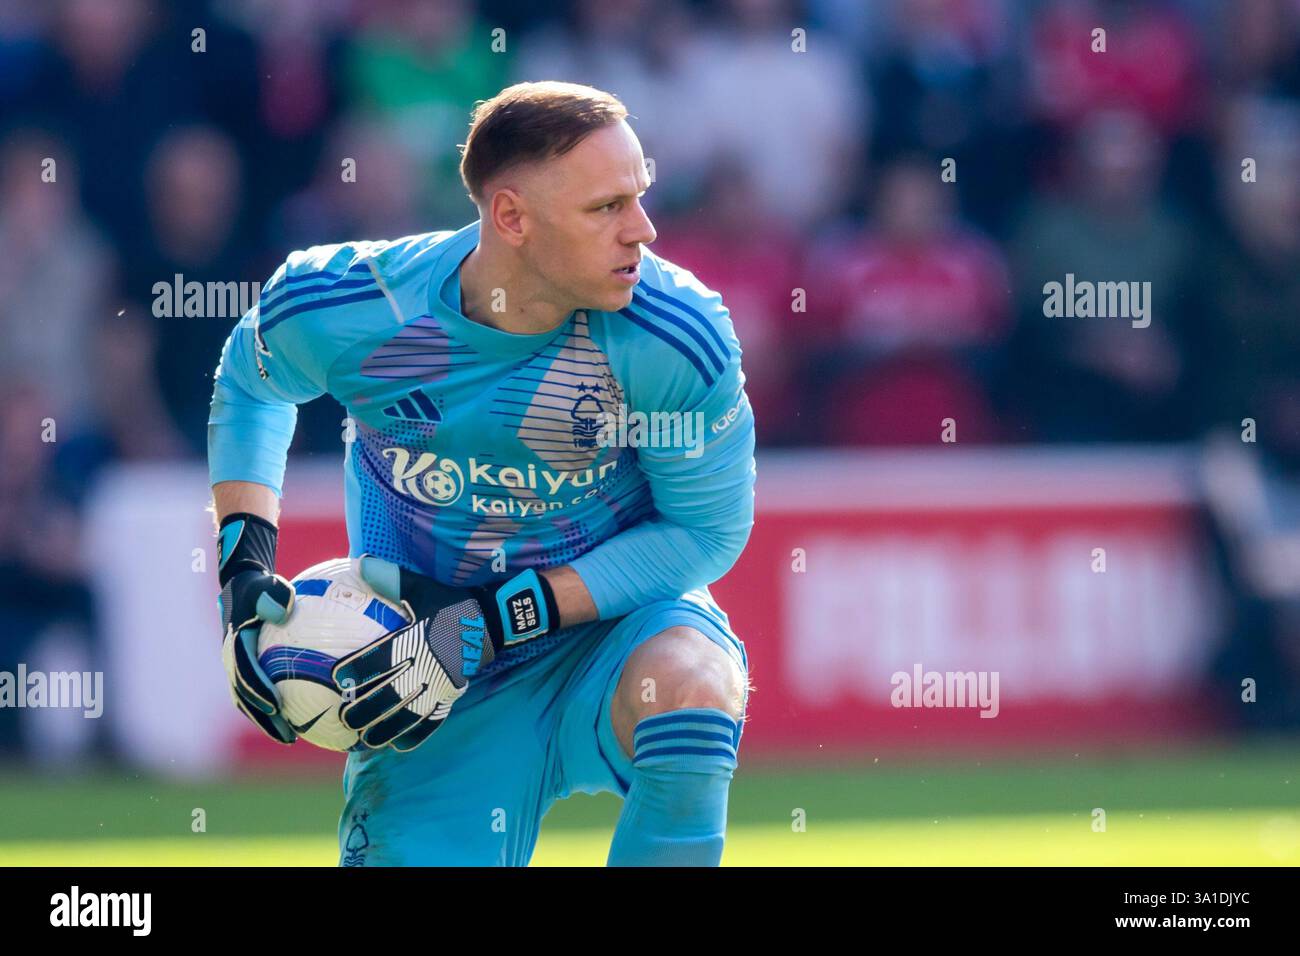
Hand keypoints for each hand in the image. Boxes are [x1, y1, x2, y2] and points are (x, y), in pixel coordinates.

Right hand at [217, 514, 296, 743]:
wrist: (246, 589)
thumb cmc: (262, 587)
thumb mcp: (267, 586)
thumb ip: (275, 595)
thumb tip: (285, 610)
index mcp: (235, 646)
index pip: (244, 675)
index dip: (258, 693)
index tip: (276, 707)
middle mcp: (232, 662)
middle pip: (245, 698)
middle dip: (264, 719)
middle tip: (288, 735)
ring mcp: (237, 669)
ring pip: (250, 702)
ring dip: (268, 721)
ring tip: (293, 737)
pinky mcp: (248, 672)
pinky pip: (261, 694)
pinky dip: (275, 709)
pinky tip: (303, 717)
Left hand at [334, 556, 556, 751]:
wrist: (491, 621)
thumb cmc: (450, 604)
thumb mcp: (423, 588)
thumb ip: (392, 579)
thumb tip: (361, 562)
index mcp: (415, 640)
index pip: (380, 658)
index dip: (358, 669)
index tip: (338, 680)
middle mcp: (426, 665)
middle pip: (390, 693)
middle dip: (365, 708)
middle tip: (345, 719)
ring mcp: (440, 683)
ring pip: (409, 712)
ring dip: (386, 728)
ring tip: (366, 740)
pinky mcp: (451, 694)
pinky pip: (433, 719)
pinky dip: (416, 735)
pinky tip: (398, 746)